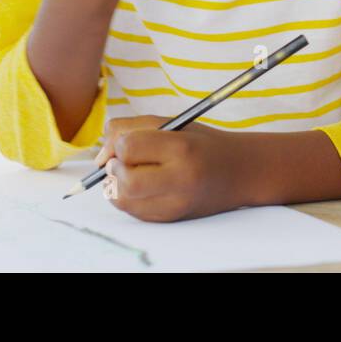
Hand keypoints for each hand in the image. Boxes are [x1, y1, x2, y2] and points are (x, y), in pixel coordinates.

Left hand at [94, 115, 241, 221]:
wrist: (241, 172)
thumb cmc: (203, 143)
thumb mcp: (172, 123)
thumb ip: (131, 128)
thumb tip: (99, 156)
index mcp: (182, 148)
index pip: (128, 148)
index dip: (118, 144)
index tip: (125, 143)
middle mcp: (180, 179)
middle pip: (124, 180)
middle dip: (114, 169)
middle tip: (121, 162)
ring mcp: (176, 203)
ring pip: (123, 200)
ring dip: (117, 184)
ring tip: (132, 172)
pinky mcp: (171, 218)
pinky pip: (132, 211)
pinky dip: (128, 198)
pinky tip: (143, 186)